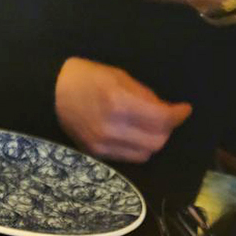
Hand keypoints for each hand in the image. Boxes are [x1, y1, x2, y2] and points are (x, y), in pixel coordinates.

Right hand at [55, 58, 191, 162]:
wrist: (52, 93)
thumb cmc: (87, 77)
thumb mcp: (120, 76)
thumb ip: (145, 95)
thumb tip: (166, 110)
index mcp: (118, 103)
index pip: (161, 119)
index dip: (178, 115)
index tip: (184, 109)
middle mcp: (111, 129)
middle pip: (156, 142)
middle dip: (166, 130)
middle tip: (165, 118)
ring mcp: (102, 145)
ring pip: (143, 155)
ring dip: (152, 142)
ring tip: (149, 128)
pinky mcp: (96, 154)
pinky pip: (127, 158)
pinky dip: (136, 148)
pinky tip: (133, 136)